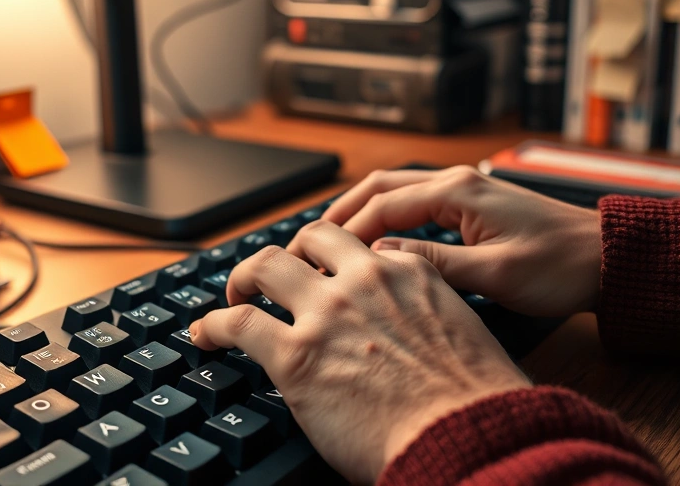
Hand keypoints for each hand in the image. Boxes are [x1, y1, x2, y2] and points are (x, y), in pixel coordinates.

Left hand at [190, 222, 529, 483]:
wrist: (469, 439)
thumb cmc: (475, 404)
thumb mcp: (460, 335)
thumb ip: (423, 318)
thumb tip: (403, 334)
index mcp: (409, 273)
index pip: (359, 247)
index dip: (335, 261)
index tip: (324, 274)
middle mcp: (364, 281)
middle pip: (309, 238)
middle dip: (288, 253)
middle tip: (273, 277)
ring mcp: (326, 314)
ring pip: (265, 266)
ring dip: (243, 277)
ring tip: (233, 296)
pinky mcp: (296, 356)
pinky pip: (238, 323)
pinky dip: (213, 325)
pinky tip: (204, 336)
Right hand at [308, 166, 602, 316]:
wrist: (607, 259)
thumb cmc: (559, 266)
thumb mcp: (493, 274)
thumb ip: (432, 263)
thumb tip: (378, 256)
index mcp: (457, 191)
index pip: (382, 205)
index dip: (345, 231)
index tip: (318, 255)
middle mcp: (456, 182)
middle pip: (381, 186)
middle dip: (342, 209)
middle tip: (310, 237)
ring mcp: (464, 191)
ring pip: (396, 193)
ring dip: (362, 211)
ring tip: (332, 238)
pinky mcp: (471, 206)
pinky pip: (415, 204)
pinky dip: (387, 217)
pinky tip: (376, 241)